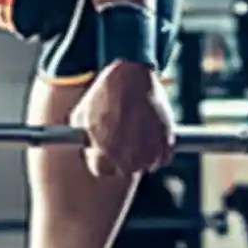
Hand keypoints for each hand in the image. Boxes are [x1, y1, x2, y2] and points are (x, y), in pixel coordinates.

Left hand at [73, 60, 175, 176]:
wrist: (130, 77)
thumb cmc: (102, 95)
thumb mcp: (81, 115)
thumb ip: (81, 138)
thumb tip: (87, 150)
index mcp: (104, 152)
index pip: (102, 170)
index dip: (100, 159)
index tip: (102, 150)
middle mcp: (128, 157)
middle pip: (126, 170)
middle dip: (121, 160)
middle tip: (120, 143)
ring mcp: (150, 150)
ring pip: (147, 165)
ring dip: (141, 156)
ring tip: (134, 135)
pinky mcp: (167, 141)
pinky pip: (163, 157)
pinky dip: (158, 150)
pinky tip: (149, 135)